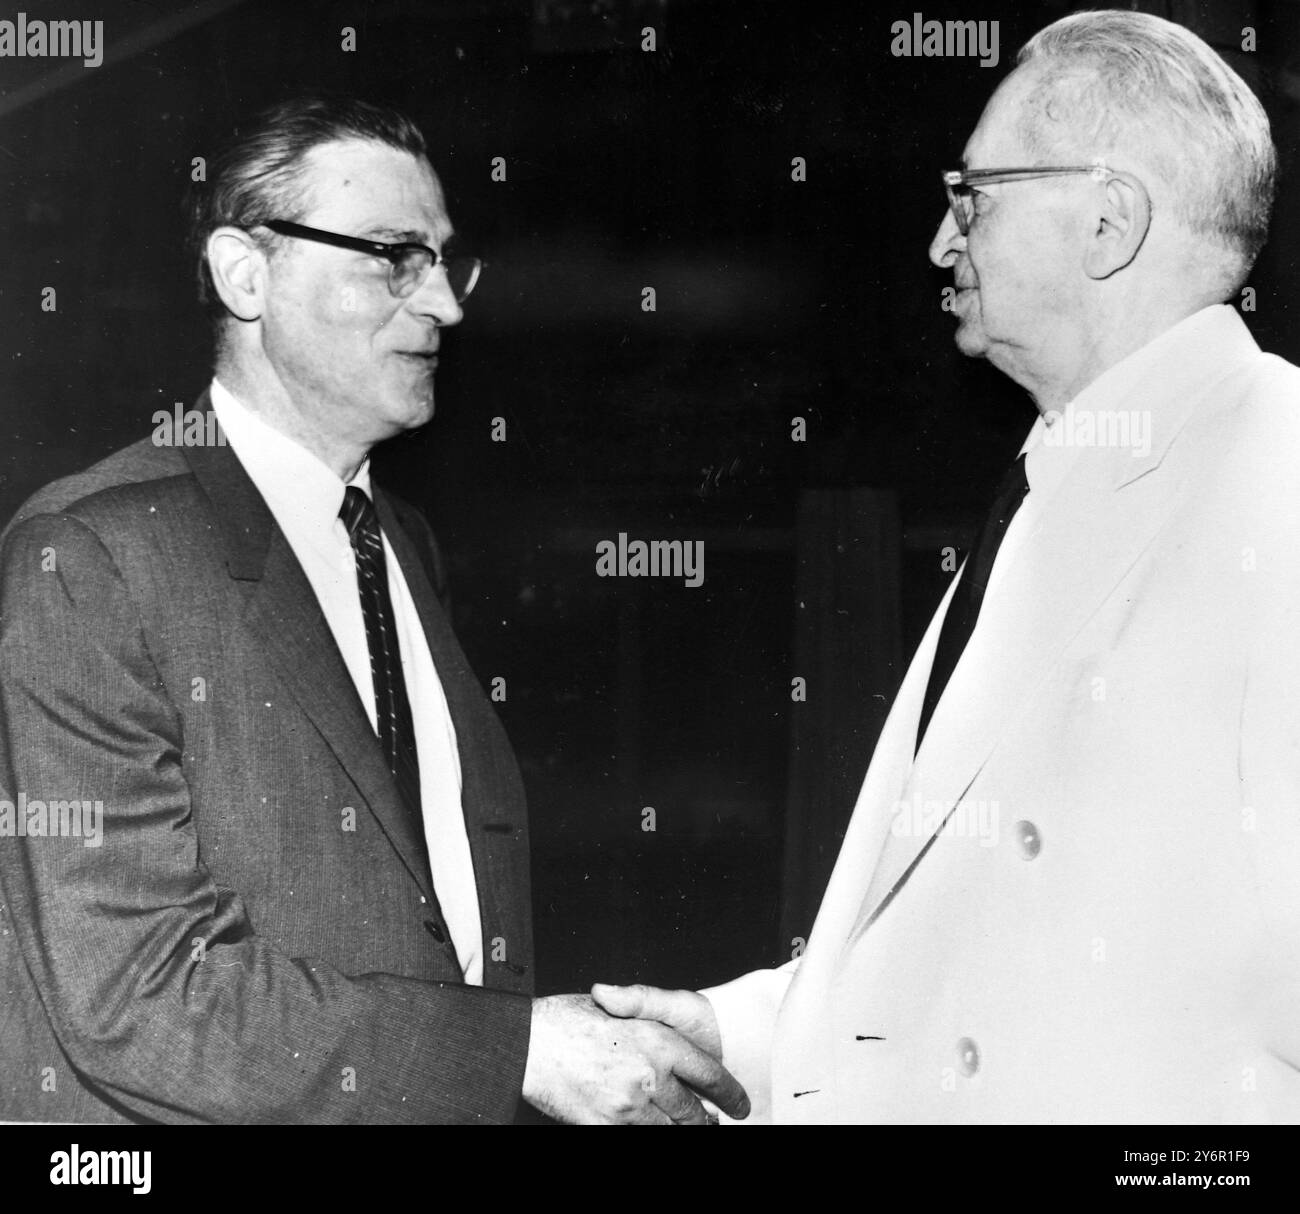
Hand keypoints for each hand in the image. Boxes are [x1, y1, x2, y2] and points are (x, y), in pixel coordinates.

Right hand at [522, 993, 747, 1123]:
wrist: (526, 1044)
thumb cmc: (566, 1019)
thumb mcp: (614, 1003)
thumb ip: (646, 1012)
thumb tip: (668, 1030)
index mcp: (658, 1041)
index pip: (708, 1074)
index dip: (728, 1093)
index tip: (739, 1105)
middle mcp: (650, 1075)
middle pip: (692, 1112)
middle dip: (705, 1122)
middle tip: (712, 1123)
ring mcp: (629, 1106)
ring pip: (668, 1130)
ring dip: (680, 1130)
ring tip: (687, 1128)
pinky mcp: (607, 1125)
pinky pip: (639, 1136)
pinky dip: (648, 1131)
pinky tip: (648, 1126)